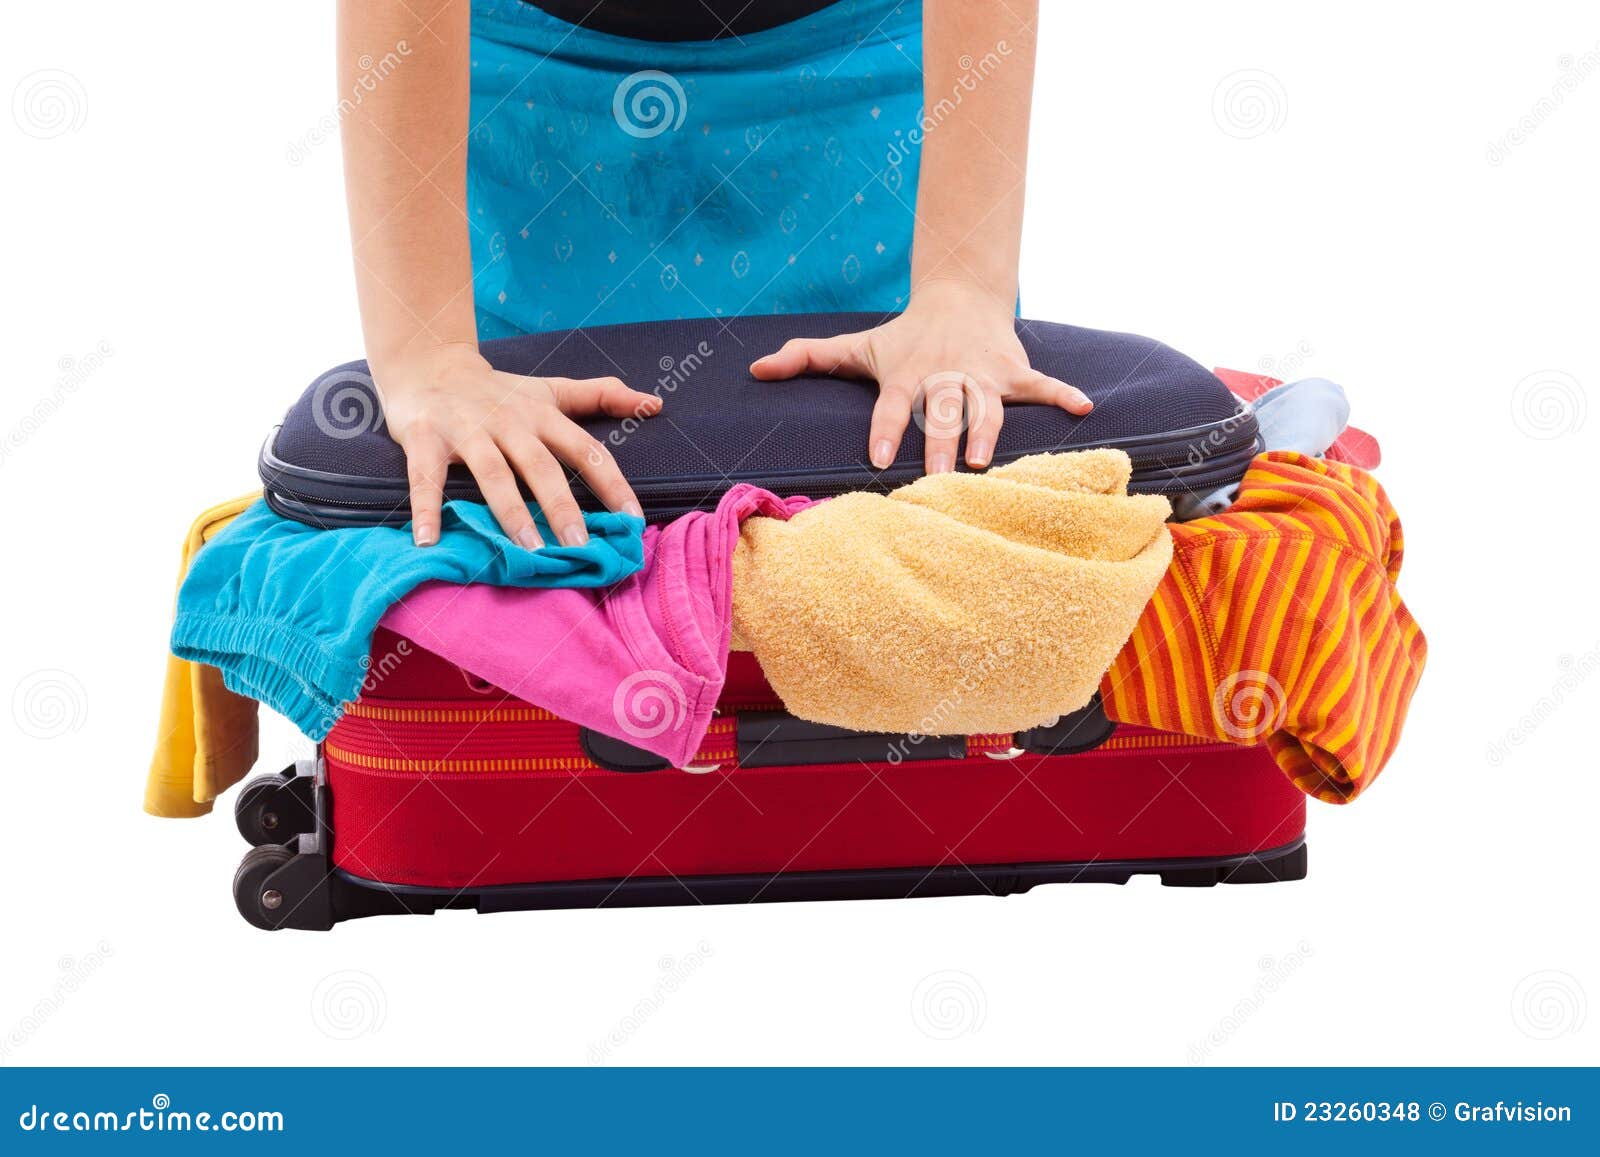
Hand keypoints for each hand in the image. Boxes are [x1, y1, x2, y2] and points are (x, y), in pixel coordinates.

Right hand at [374, 342, 660, 547]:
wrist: (428, 363)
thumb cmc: (498, 390)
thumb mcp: (550, 390)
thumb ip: (601, 396)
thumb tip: (655, 403)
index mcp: (542, 415)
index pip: (585, 448)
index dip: (611, 482)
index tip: (632, 519)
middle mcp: (508, 421)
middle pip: (540, 465)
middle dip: (561, 506)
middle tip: (579, 547)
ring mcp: (466, 429)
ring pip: (492, 472)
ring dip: (509, 512)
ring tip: (526, 550)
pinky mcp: (424, 437)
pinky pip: (426, 477)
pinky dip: (427, 510)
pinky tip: (429, 542)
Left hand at [748, 281, 1091, 473]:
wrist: (957, 297)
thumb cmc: (902, 337)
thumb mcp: (855, 347)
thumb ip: (806, 359)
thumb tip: (754, 370)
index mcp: (905, 374)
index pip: (891, 405)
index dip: (883, 428)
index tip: (877, 457)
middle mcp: (944, 375)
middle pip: (941, 411)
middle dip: (939, 443)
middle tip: (936, 479)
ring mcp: (981, 373)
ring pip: (986, 405)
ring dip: (988, 432)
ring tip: (984, 464)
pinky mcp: (1013, 371)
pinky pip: (1040, 385)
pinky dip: (1063, 395)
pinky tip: (1084, 409)